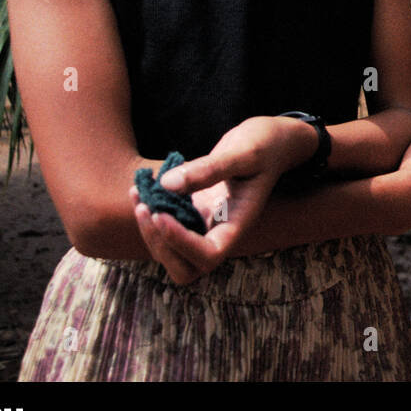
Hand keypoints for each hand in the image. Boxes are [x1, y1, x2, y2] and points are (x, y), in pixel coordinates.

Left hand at [131, 115, 310, 283]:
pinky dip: (148, 214)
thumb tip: (167, 184)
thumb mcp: (244, 152)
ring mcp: (206, 223)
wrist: (272, 142)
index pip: (209, 255)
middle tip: (146, 209)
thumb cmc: (265, 146)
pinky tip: (141, 188)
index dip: (181, 243)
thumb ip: (210, 168)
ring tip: (138, 194)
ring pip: (171, 252)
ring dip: (149, 231)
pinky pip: (166, 228)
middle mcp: (221, 230)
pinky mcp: (194, 211)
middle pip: (186, 268)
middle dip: (160, 245)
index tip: (160, 214)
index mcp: (238, 223)